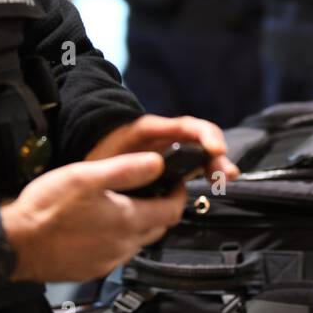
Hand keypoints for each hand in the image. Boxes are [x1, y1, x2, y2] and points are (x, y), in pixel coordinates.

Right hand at [1, 152, 184, 283]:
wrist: (14, 244)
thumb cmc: (46, 209)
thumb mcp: (87, 176)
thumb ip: (126, 170)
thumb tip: (157, 163)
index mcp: (127, 221)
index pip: (171, 212)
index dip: (178, 195)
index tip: (175, 182)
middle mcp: (123, 246)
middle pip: (158, 228)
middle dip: (160, 208)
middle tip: (151, 191)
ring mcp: (107, 261)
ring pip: (137, 242)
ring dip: (138, 224)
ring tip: (122, 205)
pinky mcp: (91, 269)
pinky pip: (116, 253)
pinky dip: (117, 238)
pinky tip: (99, 226)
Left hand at [84, 113, 239, 185]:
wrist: (86, 170)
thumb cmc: (95, 159)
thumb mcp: (104, 160)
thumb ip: (123, 164)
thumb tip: (154, 168)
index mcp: (149, 131)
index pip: (183, 126)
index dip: (203, 135)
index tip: (216, 149)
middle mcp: (165, 139)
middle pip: (199, 140)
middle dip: (216, 154)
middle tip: (227, 174)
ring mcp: (171, 154)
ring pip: (201, 155)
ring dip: (216, 165)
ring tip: (226, 179)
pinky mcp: (172, 171)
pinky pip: (194, 169)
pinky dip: (207, 176)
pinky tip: (214, 186)